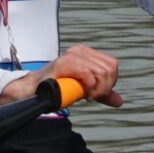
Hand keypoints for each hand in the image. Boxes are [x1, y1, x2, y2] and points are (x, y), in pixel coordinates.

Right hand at [0, 44, 123, 107]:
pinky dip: (90, 87)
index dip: (110, 81)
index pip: (112, 64)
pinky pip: (89, 74)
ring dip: (98, 89)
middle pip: (110, 68)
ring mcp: (71, 55)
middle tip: (92, 96)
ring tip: (86, 96)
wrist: (34, 92)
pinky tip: (83, 95)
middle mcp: (80, 51)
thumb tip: (119, 101)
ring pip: (102, 72)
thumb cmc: (56, 89)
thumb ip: (101, 93)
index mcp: (86, 53)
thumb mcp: (83, 90)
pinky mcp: (64, 63)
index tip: (97, 93)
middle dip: (105, 87)